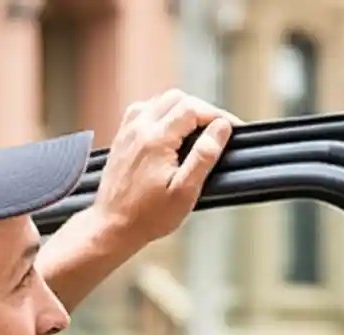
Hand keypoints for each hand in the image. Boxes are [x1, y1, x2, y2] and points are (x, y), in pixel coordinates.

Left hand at [92, 88, 239, 244]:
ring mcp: (127, 132)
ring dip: (181, 109)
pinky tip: (169, 130)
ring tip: (197, 129)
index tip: (231, 127)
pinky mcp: (121, 139)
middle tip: (216, 129)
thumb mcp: (184, 192)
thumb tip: (221, 128)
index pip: (193, 108)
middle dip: (201, 110)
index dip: (217, 115)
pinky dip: (162, 113)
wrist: (111, 226)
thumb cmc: (147, 216)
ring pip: (159, 101)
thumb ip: (204, 156)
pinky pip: (143, 110)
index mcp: (156, 140)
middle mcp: (139, 129)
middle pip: (177, 99)